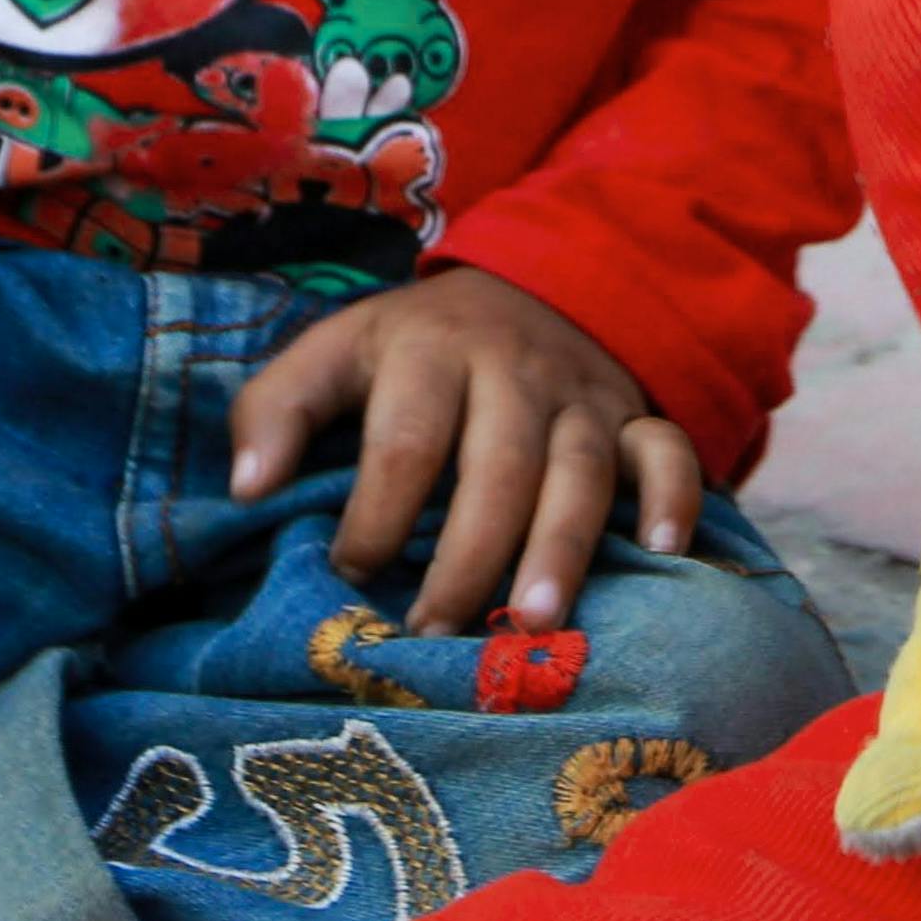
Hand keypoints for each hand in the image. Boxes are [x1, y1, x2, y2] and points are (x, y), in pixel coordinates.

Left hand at [228, 265, 702, 632]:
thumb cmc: (411, 351)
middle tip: (436, 635)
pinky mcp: (635, 415)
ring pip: (581, 469)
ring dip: (561, 545)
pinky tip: (664, 553)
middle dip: (467, 554)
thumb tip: (245, 489)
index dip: (376, 512)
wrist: (528, 286)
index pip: (406, 437)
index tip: (348, 576)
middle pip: (499, 464)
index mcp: (428, 350)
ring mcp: (582, 395)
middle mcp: (513, 369)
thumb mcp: (333, 353)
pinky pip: (669, 452)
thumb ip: (275, 410)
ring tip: (532, 623)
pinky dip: (675, 498)